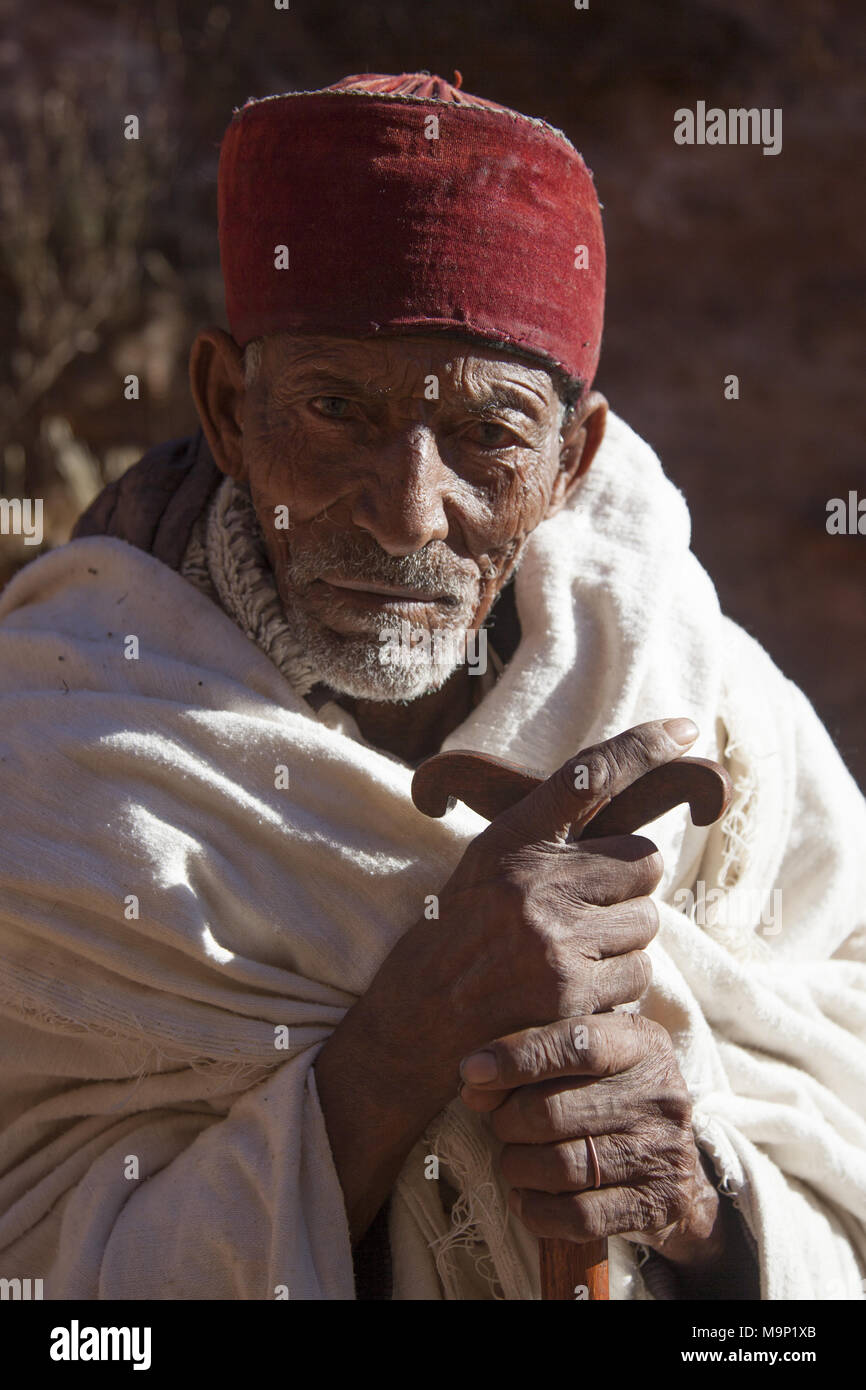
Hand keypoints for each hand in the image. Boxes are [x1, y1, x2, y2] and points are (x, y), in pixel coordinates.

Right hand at [356, 718, 698, 1112]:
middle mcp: (536, 880)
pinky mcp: (573, 992)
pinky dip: (616, 987)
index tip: (685, 727)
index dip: (642, 746)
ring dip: (623, 942)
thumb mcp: (485, 870)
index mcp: (512, 840)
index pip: (587, 776)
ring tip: (569, 958)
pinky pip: (638, 976)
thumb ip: (544, 843)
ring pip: (647, 922)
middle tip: (586, 911)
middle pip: (643, 859)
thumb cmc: (455, 940)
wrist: (416, 1023)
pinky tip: (571, 993)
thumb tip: (620, 824)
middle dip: (627, 887)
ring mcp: (556, 937)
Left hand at [458, 1011, 719, 1256]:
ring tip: (514, 1160)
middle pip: (552, 1111)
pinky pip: (578, 1216)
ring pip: (559, 1166)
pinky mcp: (658, 1203)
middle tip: (500, 1124)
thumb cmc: (606, 1094)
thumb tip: (473, 1079)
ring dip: (518, 1166)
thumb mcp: (584, 1058)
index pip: (575, 1043)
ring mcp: (664, 1150)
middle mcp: (661, 1093)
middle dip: (508, 1122)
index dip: (516, 1057)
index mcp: (641, 1042)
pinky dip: (537, 1210)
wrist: (670, 1164)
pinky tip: (524, 1198)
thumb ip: (533, 1055)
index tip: (471, 1071)